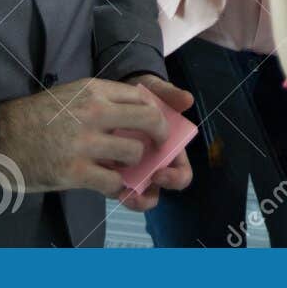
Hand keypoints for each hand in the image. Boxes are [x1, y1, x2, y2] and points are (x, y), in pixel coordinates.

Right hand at [0, 77, 190, 204]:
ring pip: (135, 152)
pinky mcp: (74, 170)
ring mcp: (85, 141)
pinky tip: (107, 183)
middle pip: (150, 119)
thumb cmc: (33, 117)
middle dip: (160, 135)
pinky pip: (113, 181)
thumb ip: (99, 100)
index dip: (154, 110)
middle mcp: (94, 111)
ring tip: (125, 166)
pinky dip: (115, 185)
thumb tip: (133, 110)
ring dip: (134, 163)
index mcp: (93, 89)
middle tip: (157, 146)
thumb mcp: (69, 95)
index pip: (141, 94)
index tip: (154, 123)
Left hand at [114, 75, 195, 212]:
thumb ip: (169, 94)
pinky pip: (112, 184)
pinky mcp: (109, 169)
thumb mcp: (153, 90)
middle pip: (157, 191)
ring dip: (130, 197)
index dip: (175, 177)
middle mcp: (152, 164)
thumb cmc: (138, 96)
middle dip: (147, 197)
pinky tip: (99, 178)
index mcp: (169, 149)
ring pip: (135, 193)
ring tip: (119, 193)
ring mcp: (130, 168)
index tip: (160, 172)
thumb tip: (187, 100)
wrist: (109, 95)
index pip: (181, 173)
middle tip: (134, 192)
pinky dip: (109, 185)